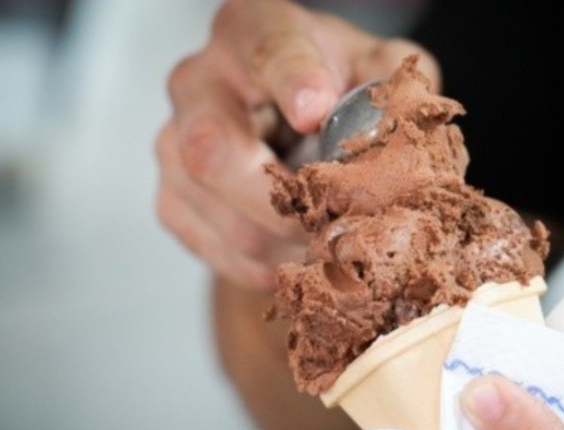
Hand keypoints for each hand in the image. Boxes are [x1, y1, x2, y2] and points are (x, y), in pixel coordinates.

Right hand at [155, 0, 439, 289]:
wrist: (295, 129)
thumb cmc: (337, 91)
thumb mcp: (378, 73)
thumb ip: (392, 92)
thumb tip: (392, 134)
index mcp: (254, 31)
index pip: (268, 53)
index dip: (292, 84)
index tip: (316, 113)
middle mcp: (200, 80)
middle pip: (212, 147)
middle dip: (278, 199)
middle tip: (332, 222)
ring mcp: (174, 140)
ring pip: (218, 212)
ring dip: (282, 243)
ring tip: (328, 243)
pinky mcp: (172, 195)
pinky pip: (212, 247)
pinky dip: (263, 264)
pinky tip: (296, 253)